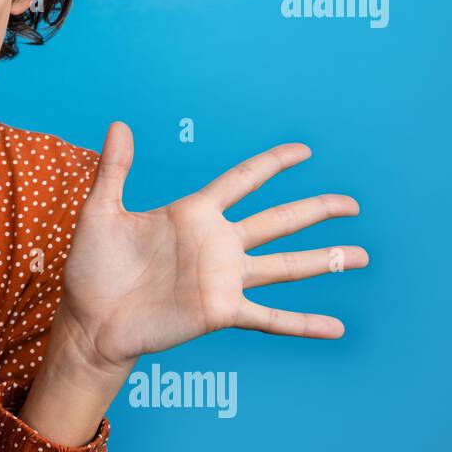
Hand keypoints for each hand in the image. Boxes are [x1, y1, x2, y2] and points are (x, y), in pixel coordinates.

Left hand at [58, 122, 367, 372]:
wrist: (88, 319)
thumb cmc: (92, 268)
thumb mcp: (101, 212)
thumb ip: (115, 170)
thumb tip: (119, 123)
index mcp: (193, 214)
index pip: (242, 181)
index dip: (272, 164)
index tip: (304, 151)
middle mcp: (216, 244)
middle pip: (278, 221)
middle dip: (316, 209)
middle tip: (354, 203)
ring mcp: (222, 279)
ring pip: (285, 266)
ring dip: (325, 260)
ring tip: (363, 256)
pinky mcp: (220, 311)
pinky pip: (270, 317)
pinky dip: (303, 323)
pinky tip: (336, 327)